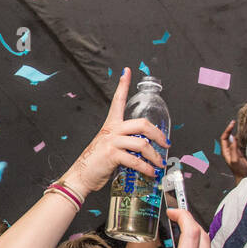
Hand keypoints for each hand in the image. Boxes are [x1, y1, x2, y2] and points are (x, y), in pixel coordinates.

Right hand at [61, 69, 167, 198]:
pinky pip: (135, 160)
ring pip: (142, 144)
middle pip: (142, 124)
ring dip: (154, 156)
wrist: (81, 176)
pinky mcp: (112, 155)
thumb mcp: (110, 147)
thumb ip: (125, 144)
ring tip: (159, 164)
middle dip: (158, 134)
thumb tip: (144, 149)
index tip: (127, 71)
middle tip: (165, 143)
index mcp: (111, 125)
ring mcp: (112, 142)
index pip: (117, 100)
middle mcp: (112, 130)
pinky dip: (146, 168)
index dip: (123, 85)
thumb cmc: (96, 163)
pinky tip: (150, 172)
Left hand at [219, 120, 246, 178]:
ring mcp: (233, 151)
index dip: (227, 130)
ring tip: (236, 125)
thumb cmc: (239, 171)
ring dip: (233, 132)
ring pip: (232, 139)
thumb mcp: (236, 160)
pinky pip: (237, 142)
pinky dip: (238, 137)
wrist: (244, 177)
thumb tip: (233, 138)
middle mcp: (228, 150)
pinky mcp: (238, 152)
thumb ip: (234, 149)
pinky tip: (241, 133)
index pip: (224, 138)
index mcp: (225, 152)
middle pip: (227, 137)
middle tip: (234, 122)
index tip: (232, 124)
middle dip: (229, 129)